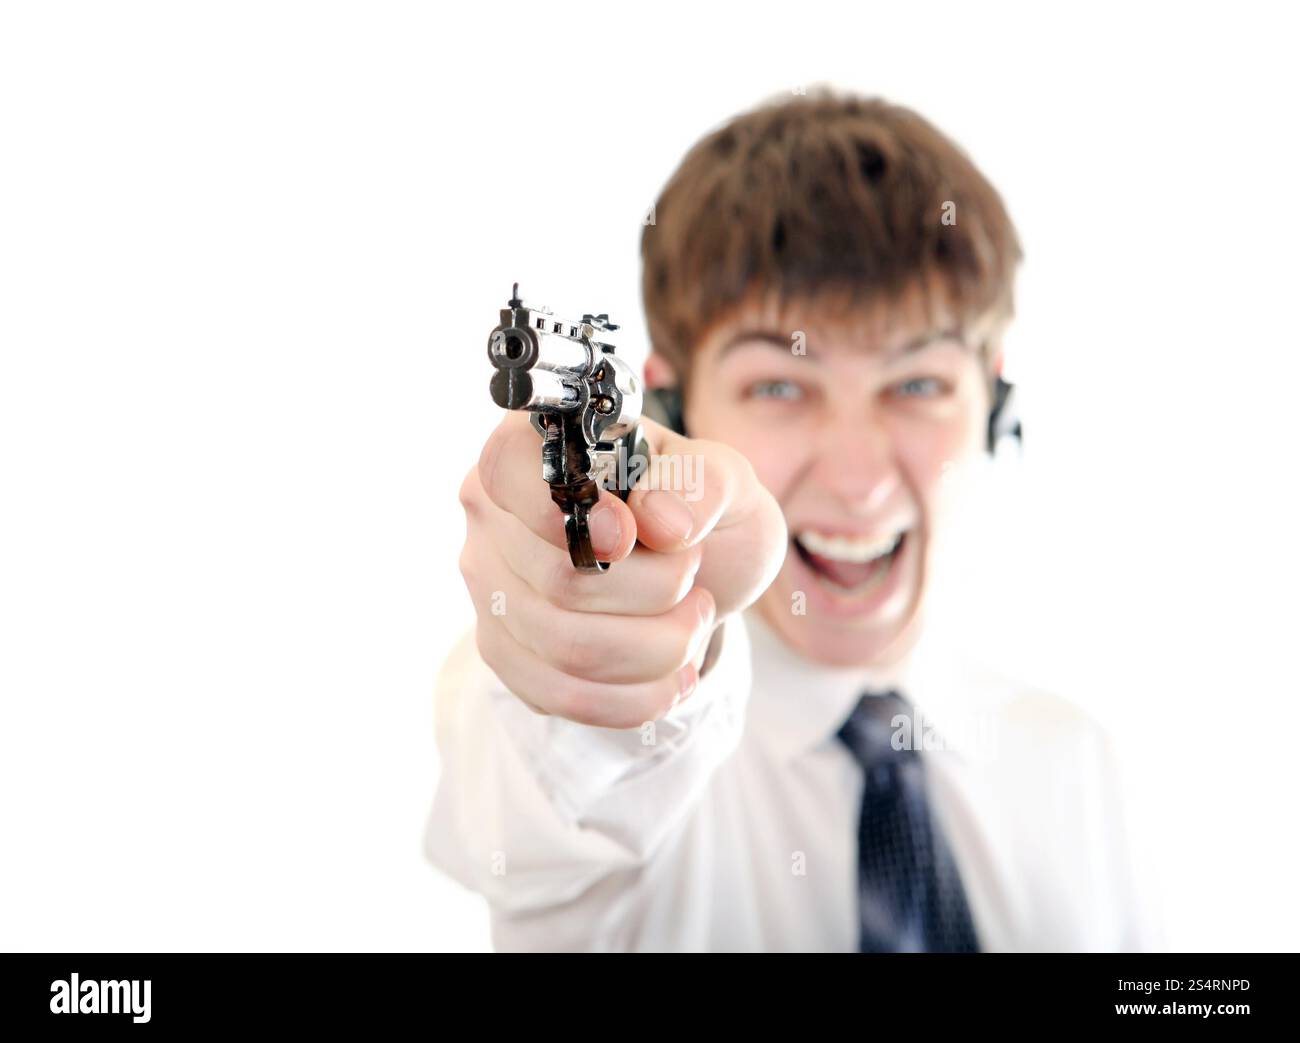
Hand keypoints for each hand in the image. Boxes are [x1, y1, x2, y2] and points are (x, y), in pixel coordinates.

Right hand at [457, 411, 785, 727]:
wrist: (702, 564)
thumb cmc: (698, 505)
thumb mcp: (722, 476)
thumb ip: (698, 482)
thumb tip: (660, 521)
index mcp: (533, 447)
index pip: (509, 470)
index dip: (572, 515)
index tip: (633, 537)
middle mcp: (494, 515)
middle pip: (557, 579)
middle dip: (654, 591)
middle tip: (695, 576)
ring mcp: (492, 588)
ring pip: (566, 648)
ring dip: (657, 648)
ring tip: (695, 621)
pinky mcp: (507, 653)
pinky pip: (562, 695)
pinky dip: (636, 697)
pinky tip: (677, 678)